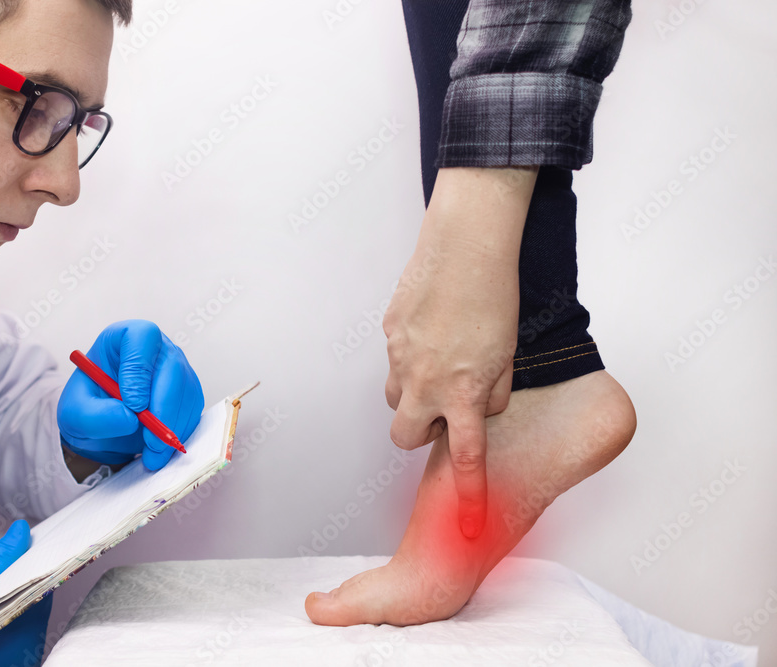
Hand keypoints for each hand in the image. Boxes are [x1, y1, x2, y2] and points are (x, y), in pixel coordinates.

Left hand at [57, 319, 204, 470]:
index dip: (141, 369)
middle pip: (173, 366)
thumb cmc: (86, 408)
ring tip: (152, 454)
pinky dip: (180, 433)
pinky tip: (160, 450)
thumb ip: (94, 416)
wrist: (100, 423)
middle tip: (150, 441)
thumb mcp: (74, 415)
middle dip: (164, 409)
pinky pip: (192, 410)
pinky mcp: (187, 391)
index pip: (142, 337)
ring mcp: (176, 368)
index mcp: (124, 337)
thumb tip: (130, 418)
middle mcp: (155, 348)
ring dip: (173, 427)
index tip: (133, 405)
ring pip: (187, 391)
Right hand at [384, 167, 536, 538]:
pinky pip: (393, 359)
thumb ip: (493, 390)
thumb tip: (481, 407)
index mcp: (463, 391)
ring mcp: (400, 356)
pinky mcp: (388, 331)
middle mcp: (425, 381)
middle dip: (420, 432)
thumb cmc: (494, 293)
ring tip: (437, 364)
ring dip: (412, 394)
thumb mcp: (508, 352)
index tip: (467, 524)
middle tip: (442, 410)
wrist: (466, 244)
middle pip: (405, 436)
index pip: (465, 456)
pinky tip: (430, 329)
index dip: (467, 493)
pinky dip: (409, 357)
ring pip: (394, 397)